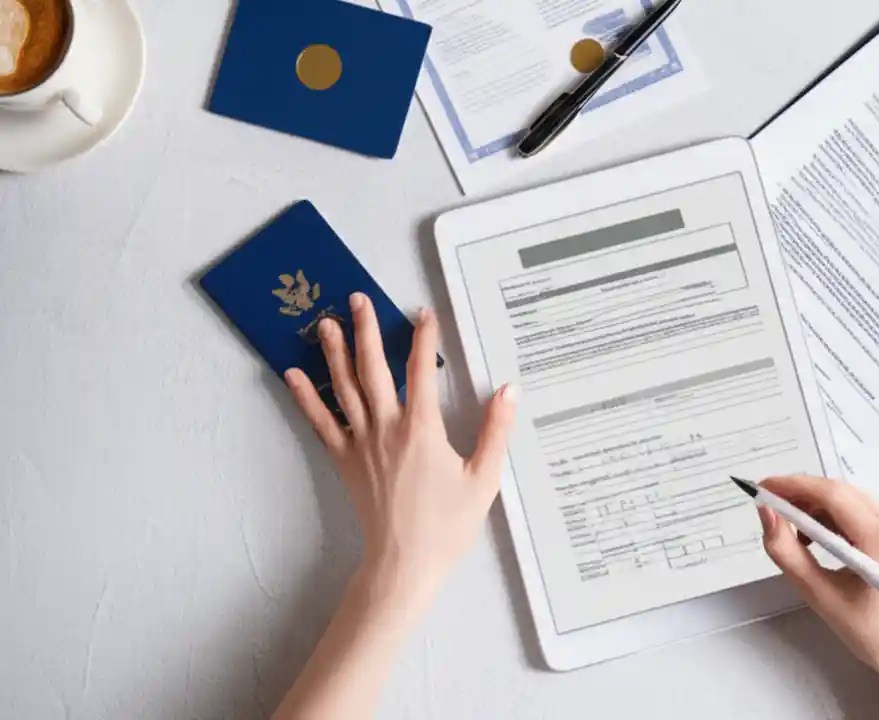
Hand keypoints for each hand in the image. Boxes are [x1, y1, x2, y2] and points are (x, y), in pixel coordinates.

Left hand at [283, 293, 517, 620]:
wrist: (404, 564)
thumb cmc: (447, 526)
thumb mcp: (483, 479)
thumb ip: (496, 431)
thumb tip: (508, 390)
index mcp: (423, 429)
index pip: (422, 371)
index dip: (424, 338)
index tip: (423, 312)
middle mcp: (387, 428)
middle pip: (374, 369)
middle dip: (367, 330)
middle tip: (359, 298)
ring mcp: (361, 443)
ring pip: (344, 388)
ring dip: (335, 353)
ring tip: (326, 322)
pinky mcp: (344, 461)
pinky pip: (321, 423)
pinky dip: (306, 398)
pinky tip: (294, 375)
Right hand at [757, 475, 878, 719]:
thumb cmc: (878, 636)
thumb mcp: (823, 596)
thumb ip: (788, 553)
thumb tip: (768, 515)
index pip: (831, 494)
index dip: (793, 486)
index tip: (762, 488)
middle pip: (841, 493)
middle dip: (802, 495)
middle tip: (771, 508)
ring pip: (852, 501)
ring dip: (818, 508)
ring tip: (793, 534)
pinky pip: (864, 514)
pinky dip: (836, 520)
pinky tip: (819, 541)